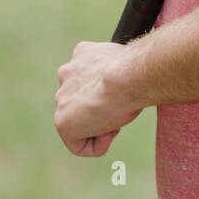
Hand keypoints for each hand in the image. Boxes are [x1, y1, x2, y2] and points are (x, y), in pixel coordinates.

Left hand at [54, 41, 144, 155]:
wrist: (128, 76)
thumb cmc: (136, 69)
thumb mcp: (126, 63)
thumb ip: (116, 72)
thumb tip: (126, 83)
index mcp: (82, 53)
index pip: (90, 78)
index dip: (110, 91)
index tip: (124, 92)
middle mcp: (66, 73)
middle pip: (83, 102)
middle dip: (102, 108)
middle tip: (123, 105)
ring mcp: (62, 98)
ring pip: (82, 123)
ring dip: (102, 124)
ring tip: (118, 114)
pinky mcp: (62, 122)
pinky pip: (80, 145)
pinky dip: (99, 144)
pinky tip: (112, 128)